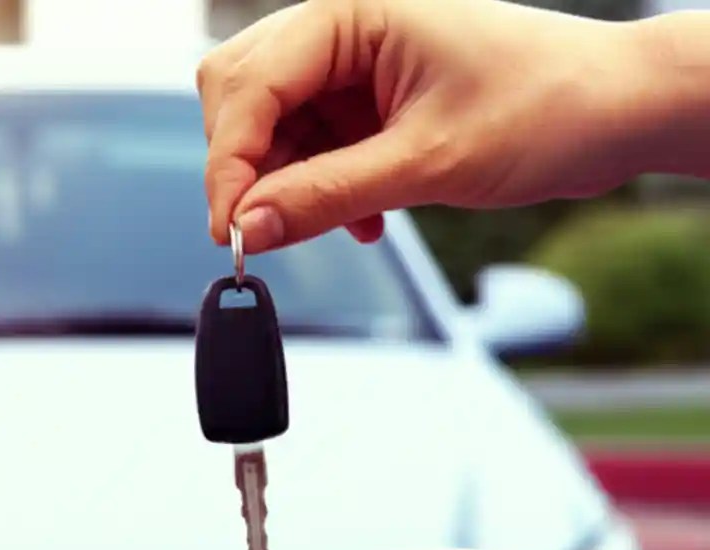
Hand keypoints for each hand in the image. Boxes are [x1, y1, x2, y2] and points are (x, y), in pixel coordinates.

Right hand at [202, 0, 657, 251]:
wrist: (618, 112)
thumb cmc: (546, 108)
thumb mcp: (427, 163)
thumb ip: (326, 195)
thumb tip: (249, 229)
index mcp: (351, 12)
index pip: (248, 84)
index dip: (229, 162)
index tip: (230, 229)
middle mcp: (342, 27)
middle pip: (241, 93)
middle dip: (247, 166)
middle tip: (260, 228)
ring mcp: (353, 60)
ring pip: (272, 123)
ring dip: (287, 182)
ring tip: (339, 223)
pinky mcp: (368, 95)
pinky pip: (311, 142)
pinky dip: (319, 184)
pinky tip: (361, 217)